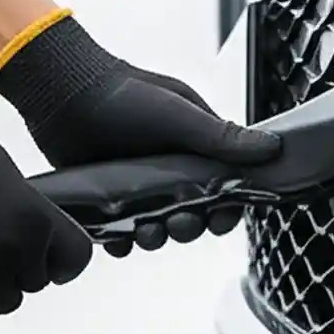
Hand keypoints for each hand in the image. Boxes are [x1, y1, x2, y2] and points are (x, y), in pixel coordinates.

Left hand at [0, 13, 280, 252]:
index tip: (221, 220)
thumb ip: (222, 137)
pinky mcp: (106, 194)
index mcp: (194, 144)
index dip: (228, 207)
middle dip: (189, 226)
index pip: (225, 184)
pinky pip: (120, 228)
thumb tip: (273, 146)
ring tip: (147, 232)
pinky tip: (119, 240)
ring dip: (157, 235)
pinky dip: (122, 239)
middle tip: (178, 226)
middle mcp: (169, 165)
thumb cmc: (122, 95)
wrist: (61, 93)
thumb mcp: (179, 115)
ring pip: (158, 223)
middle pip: (193, 211)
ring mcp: (136, 181)